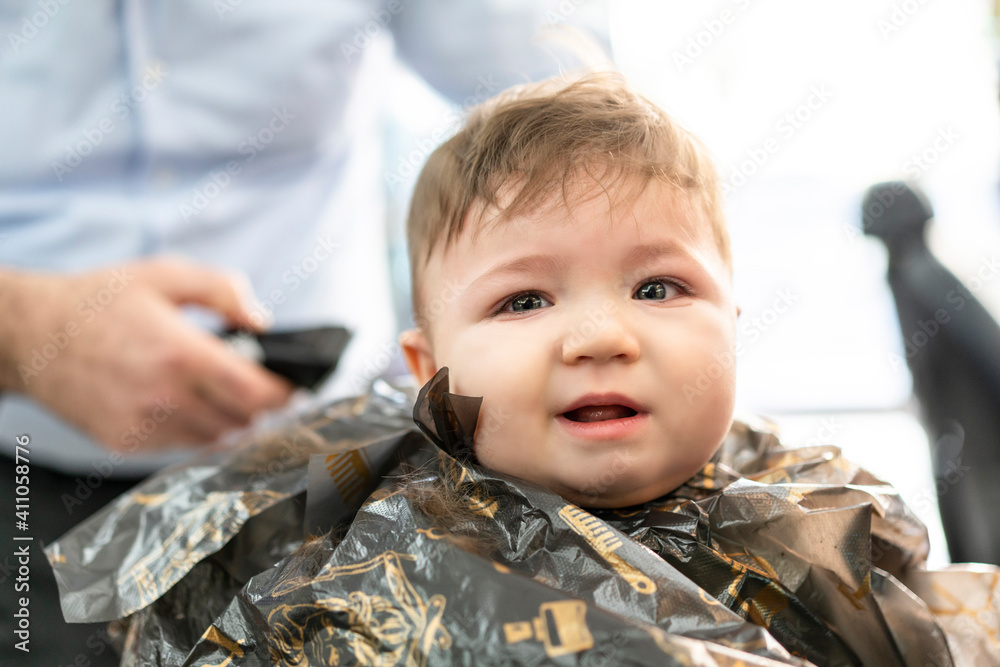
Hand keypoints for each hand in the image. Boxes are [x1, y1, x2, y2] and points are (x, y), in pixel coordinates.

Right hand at [0, 258, 293, 450]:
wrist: (32, 335)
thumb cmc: (101, 301)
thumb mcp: (164, 276)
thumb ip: (222, 291)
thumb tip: (261, 321)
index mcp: (182, 354)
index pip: (256, 392)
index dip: (283, 393)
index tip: (294, 387)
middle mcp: (165, 397)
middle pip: (243, 420)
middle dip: (259, 405)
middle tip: (259, 387)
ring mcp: (143, 425)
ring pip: (215, 438)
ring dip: (228, 419)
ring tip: (220, 394)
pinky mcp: (125, 443)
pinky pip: (181, 446)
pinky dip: (194, 429)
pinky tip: (184, 404)